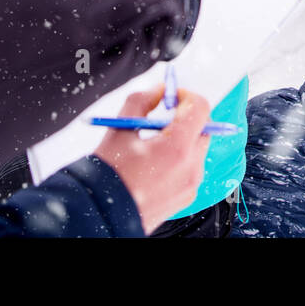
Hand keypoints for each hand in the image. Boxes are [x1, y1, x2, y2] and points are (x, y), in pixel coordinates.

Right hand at [93, 85, 211, 232]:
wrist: (101, 215)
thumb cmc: (108, 175)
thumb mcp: (120, 129)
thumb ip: (142, 101)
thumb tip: (158, 90)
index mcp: (178, 149)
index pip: (200, 108)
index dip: (186, 96)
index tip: (170, 97)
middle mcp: (191, 168)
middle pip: (203, 127)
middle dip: (185, 117)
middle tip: (162, 116)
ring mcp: (191, 184)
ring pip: (198, 148)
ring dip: (182, 138)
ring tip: (153, 144)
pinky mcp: (187, 197)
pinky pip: (191, 168)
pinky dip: (180, 159)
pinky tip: (155, 163)